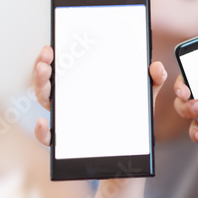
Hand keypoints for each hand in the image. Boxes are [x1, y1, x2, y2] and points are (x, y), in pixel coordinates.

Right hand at [32, 46, 167, 145]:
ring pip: (46, 103)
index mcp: (84, 86)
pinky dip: (43, 131)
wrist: (133, 149)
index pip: (64, 68)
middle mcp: (71, 101)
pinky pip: (50, 138)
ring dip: (40, 88)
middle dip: (42, 69)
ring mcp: (67, 120)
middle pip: (49, 83)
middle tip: (46, 60)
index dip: (53, 58)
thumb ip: (153, 79)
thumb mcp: (144, 94)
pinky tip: (44, 123)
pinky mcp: (67, 142)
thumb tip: (156, 66)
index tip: (50, 48)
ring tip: (45, 75)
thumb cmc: (132, 116)